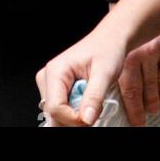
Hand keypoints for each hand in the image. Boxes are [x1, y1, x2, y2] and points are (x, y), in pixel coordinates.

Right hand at [37, 12, 159, 127]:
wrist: (111, 40)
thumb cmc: (108, 49)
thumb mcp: (105, 73)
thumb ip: (94, 97)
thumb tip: (85, 120)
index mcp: (55, 71)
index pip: (56, 108)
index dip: (73, 119)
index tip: (92, 117)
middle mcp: (48, 78)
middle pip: (54, 115)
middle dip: (75, 119)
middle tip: (95, 109)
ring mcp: (51, 85)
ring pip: (58, 116)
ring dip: (76, 116)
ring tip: (92, 102)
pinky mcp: (57, 90)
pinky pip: (63, 111)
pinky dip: (76, 113)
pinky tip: (88, 103)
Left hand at [115, 13, 159, 125]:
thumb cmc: (124, 23)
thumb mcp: (110, 48)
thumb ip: (107, 76)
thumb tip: (97, 103)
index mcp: (129, 54)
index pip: (131, 90)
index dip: (133, 109)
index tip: (136, 120)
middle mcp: (148, 50)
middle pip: (150, 87)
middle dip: (149, 104)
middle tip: (148, 112)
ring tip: (158, 101)